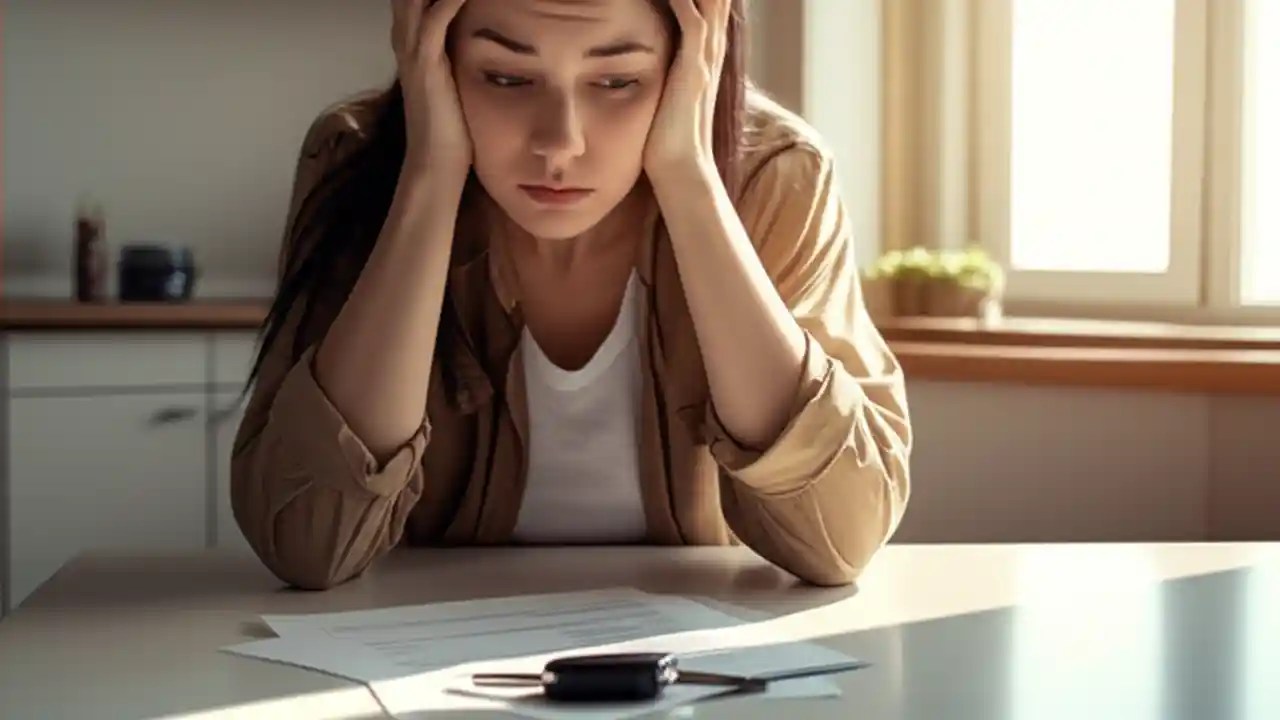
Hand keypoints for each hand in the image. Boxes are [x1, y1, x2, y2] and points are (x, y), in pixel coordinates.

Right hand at [392, 0, 470, 181]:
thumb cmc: (452, 129)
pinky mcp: (425, 67)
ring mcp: (413, 53)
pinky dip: (450, 1)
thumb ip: (460, 56)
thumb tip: (488, 43)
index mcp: (415, 42)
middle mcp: (408, 41)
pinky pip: (434, 21)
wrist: (436, 165)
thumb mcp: (456, 81)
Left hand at [643, 0, 730, 184]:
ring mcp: (703, 61)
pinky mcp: (692, 71)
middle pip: (714, 0)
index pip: (706, 8)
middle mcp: (707, 54)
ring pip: (707, 4)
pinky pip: (692, 23)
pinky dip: (686, 2)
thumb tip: (640, 65)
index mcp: (701, 57)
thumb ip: (663, 74)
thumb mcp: (665, 95)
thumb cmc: (666, 140)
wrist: (681, 172)